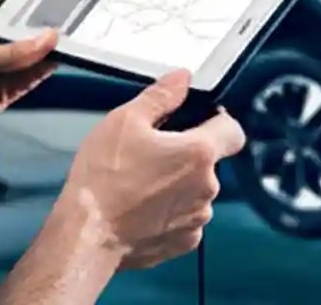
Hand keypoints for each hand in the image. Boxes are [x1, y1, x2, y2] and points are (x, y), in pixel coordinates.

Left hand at [0, 0, 58, 135]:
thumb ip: (12, 52)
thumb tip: (48, 40)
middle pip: (19, 29)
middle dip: (40, 24)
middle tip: (67, 14)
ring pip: (26, 55)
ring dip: (44, 50)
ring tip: (69, 37)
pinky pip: (26, 79)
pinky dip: (41, 71)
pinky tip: (57, 60)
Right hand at [58, 70, 245, 270]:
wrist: (87, 235)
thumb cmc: (103, 180)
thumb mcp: (124, 121)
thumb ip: (160, 96)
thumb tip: (181, 79)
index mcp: (199, 153)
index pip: (233, 129)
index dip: (218, 120)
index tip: (200, 119)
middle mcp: (207, 187)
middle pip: (209, 161)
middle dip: (186, 154)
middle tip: (151, 152)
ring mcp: (197, 218)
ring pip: (196, 190)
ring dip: (178, 183)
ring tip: (140, 182)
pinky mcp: (184, 241)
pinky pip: (185, 217)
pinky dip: (169, 211)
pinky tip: (141, 205)